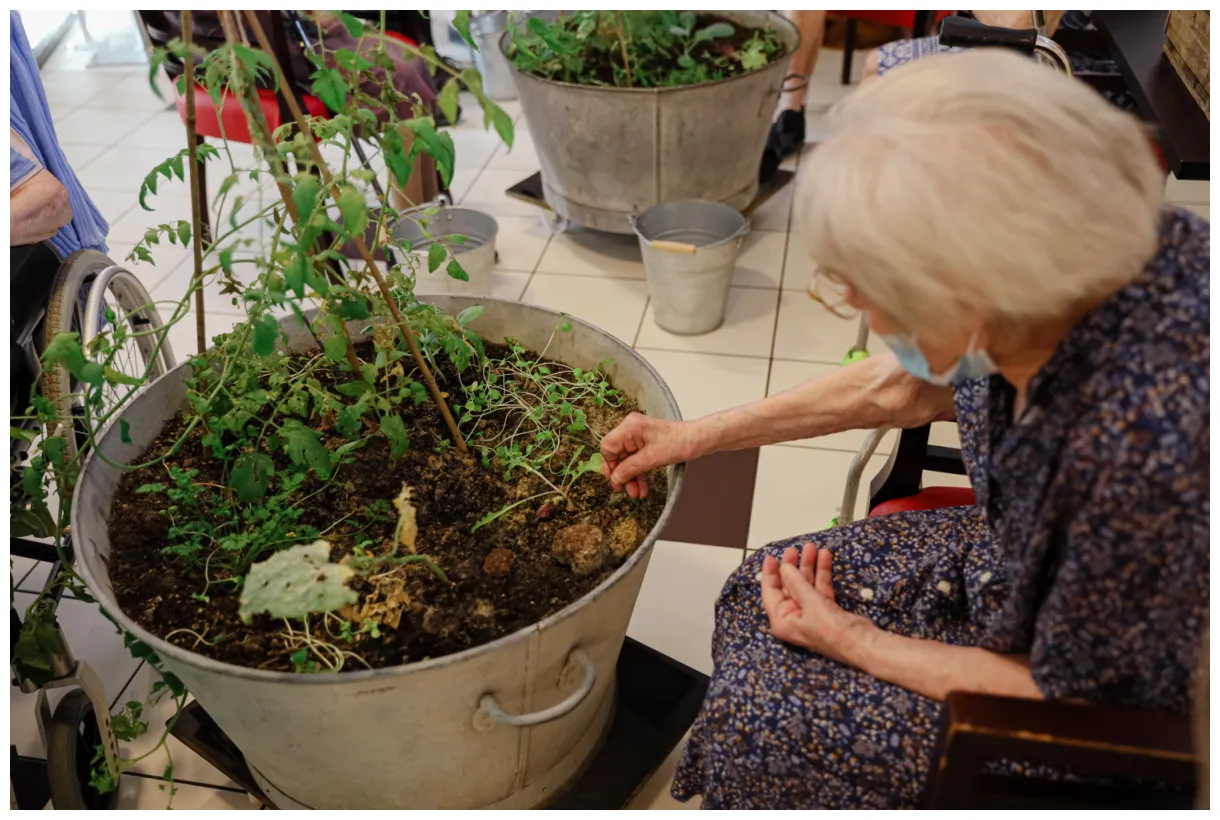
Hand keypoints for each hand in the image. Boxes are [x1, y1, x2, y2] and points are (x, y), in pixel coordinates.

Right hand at [599, 413, 702, 498]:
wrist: (700, 439)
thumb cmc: (679, 443)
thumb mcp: (652, 458)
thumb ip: (630, 468)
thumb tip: (615, 478)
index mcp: (629, 427)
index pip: (608, 447)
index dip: (609, 465)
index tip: (616, 481)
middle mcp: (631, 429)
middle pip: (617, 455)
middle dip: (623, 474)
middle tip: (627, 491)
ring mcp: (639, 437)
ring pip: (627, 460)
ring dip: (631, 477)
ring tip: (637, 493)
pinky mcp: (647, 444)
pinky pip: (637, 460)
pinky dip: (639, 473)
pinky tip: (642, 487)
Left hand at [760, 544, 869, 662]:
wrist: (862, 644)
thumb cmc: (831, 630)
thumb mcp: (811, 604)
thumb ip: (797, 584)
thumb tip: (785, 568)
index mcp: (782, 620)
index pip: (771, 593)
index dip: (770, 574)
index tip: (772, 556)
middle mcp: (793, 617)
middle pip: (789, 586)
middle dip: (793, 566)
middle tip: (796, 549)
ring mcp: (810, 613)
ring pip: (806, 584)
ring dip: (809, 566)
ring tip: (812, 547)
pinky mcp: (826, 609)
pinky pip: (820, 588)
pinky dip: (822, 573)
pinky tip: (825, 556)